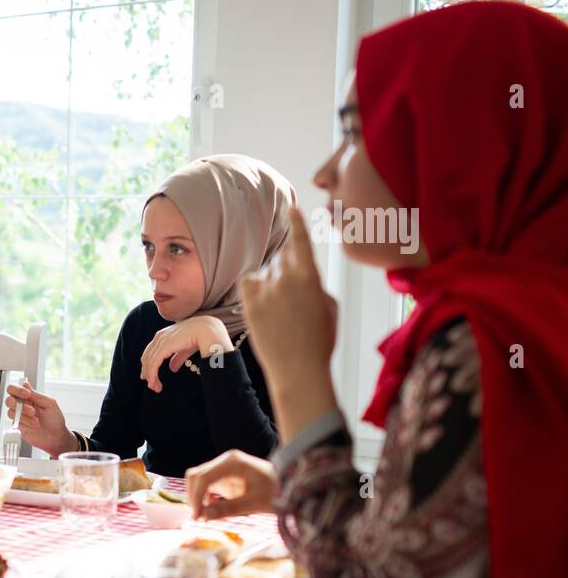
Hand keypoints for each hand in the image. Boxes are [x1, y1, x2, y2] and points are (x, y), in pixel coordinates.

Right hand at [4, 379, 76, 456]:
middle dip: (19, 405)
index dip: (17, 390)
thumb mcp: (49, 403)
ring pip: (11, 412)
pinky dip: (26, 424)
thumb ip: (36, 394)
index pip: (14, 389)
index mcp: (29, 397)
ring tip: (36, 421)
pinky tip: (34, 426)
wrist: (55, 436)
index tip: (27, 394)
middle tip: (32, 410)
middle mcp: (22, 405)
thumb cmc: (55, 419)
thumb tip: (26, 385)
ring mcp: (19, 416)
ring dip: (25, 417)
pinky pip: (15, 423)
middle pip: (8, 400)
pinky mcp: (18, 426)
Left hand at [139, 315, 231, 392]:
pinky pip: (154, 363)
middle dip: (147, 372)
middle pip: (147, 357)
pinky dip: (152, 375)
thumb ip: (178, 358)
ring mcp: (160, 341)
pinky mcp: (163, 347)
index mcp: (163, 335)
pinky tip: (154, 383)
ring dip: (151, 376)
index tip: (148, 377)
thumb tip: (172, 369)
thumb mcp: (185, 349)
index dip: (148, 364)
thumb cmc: (199, 336)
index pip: (151, 351)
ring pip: (149, 362)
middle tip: (151, 385)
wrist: (206, 330)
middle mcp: (159, 337)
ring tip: (155, 388)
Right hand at [185, 449, 277, 519]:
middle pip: (196, 476)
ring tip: (206, 517)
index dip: (197, 497)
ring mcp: (224, 469)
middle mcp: (225, 462)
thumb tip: (204, 516)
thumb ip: (229, 508)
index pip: (204, 477)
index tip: (197, 517)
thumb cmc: (278, 492)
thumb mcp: (255, 503)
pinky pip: (207, 487)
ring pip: (199, 481)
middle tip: (200, 518)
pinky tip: (213, 512)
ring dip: (198, 498)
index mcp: (232, 463)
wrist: (291, 485)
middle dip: (194, 496)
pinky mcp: (225, 478)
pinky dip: (205, 499)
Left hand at [239, 205, 337, 387]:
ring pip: (266, 272)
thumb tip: (302, 273)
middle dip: (288, 269)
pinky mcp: (250, 305)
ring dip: (272, 282)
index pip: (301, 241)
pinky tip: (262, 301)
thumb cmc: (320, 340)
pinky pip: (249, 282)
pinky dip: (254, 287)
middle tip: (294, 296)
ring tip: (281, 308)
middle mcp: (286, 280)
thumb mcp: (328, 307)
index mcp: (311, 278)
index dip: (296, 223)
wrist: (298, 370)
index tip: (292, 208)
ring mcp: (266, 292)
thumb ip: (315, 284)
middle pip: (283, 259)